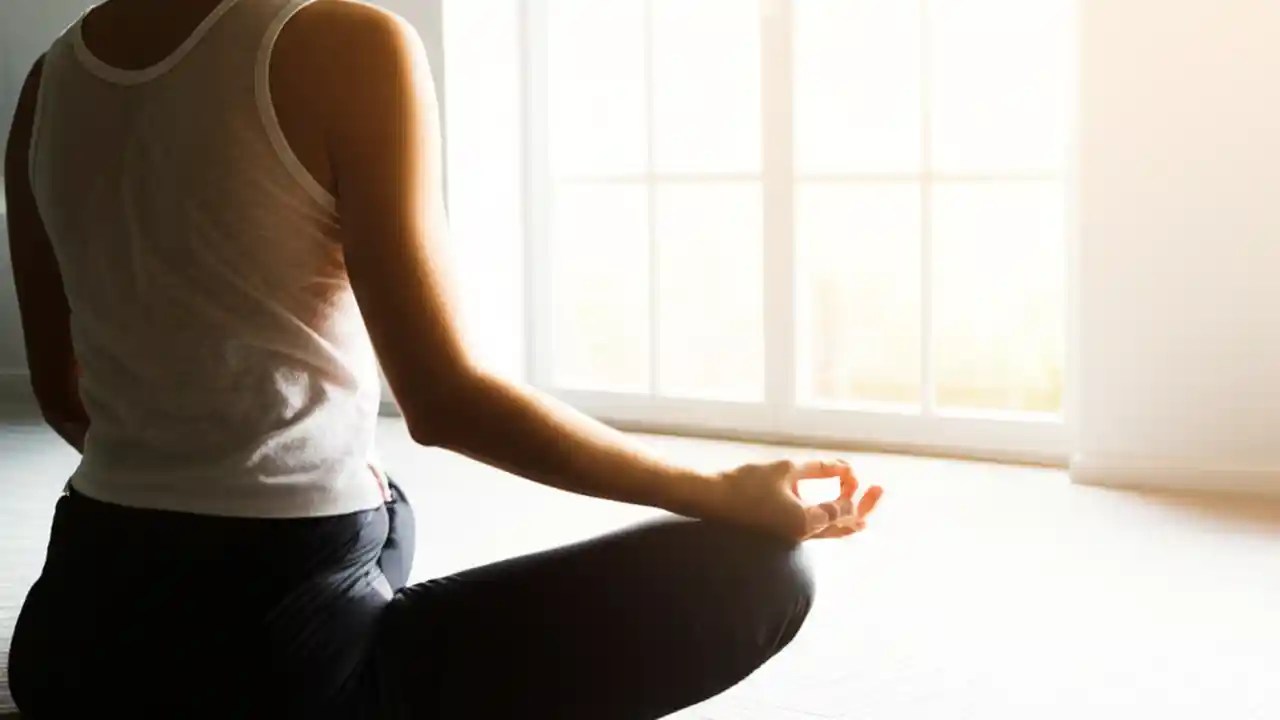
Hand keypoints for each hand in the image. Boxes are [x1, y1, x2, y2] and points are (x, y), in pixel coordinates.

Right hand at [712, 459, 882, 541]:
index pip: (843, 510)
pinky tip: (835, 505)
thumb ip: (818, 468)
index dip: (851, 487)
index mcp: (805, 522)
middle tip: (879, 489)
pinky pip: (817, 528)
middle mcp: (802, 535)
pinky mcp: (783, 533)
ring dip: (849, 513)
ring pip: (832, 530)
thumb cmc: (745, 483)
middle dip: (863, 506)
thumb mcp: (785, 468)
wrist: (711, 500)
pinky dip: (831, 517)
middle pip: (844, 526)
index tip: (851, 471)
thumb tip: (845, 467)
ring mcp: (792, 537)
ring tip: (864, 498)